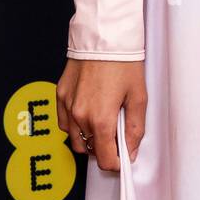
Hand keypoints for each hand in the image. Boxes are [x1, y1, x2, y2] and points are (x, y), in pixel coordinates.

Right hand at [56, 57, 146, 172]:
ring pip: (75, 139)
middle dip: (104, 148)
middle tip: (117, 135)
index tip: (123, 159)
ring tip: (103, 121)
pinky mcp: (60, 94)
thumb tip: (130, 150)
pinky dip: (74, 125)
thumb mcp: (139, 96)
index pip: (104, 159)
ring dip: (88, 138)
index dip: (116, 163)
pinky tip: (87, 113)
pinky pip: (63, 122)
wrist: (104, 36)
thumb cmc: (123, 61)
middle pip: (89, 150)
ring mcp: (67, 105)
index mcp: (101, 118)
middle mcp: (80, 115)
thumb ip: (135, 128)